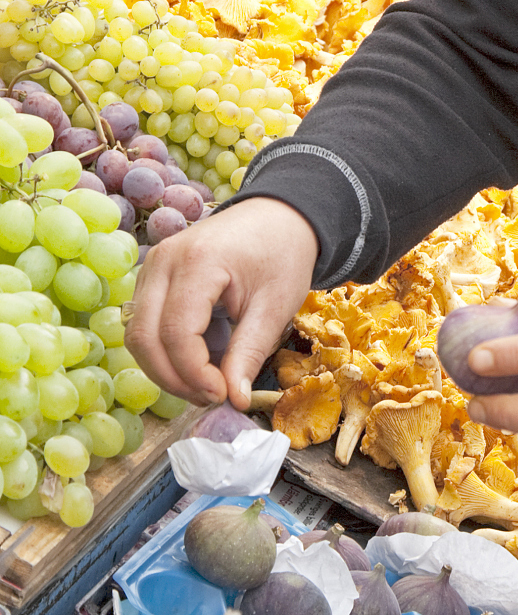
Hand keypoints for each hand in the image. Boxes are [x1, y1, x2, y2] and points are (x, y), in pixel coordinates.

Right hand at [127, 195, 318, 409]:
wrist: (277, 215)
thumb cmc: (283, 253)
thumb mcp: (276, 306)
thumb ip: (250, 352)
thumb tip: (233, 399)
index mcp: (198, 262)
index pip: (175, 333)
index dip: (194, 374)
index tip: (222, 394)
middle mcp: (163, 261)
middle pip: (143, 337)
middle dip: (174, 378)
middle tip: (212, 395)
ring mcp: (152, 266)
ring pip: (136, 333)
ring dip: (165, 368)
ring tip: (206, 382)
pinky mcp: (152, 276)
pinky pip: (144, 322)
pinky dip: (163, 349)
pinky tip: (197, 360)